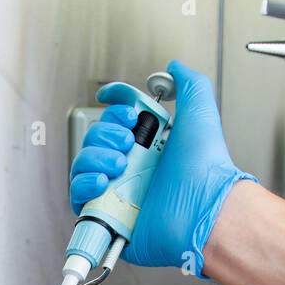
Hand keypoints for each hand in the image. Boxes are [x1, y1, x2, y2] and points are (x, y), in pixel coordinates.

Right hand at [68, 59, 255, 276]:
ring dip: (95, 157)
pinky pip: (79, 196)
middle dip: (106, 132)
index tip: (110, 96)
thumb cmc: (205, 166)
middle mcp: (133, 167)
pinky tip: (102, 181)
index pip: (116, 119)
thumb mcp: (200, 111)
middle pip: (95, 138)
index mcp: (150, 144)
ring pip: (83, 165)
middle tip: (129, 140)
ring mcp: (119, 191)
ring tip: (119, 164)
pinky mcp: (109, 216)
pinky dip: (83, 184)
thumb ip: (188, 83)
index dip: (111, 105)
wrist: (203, 207)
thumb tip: (173, 68)